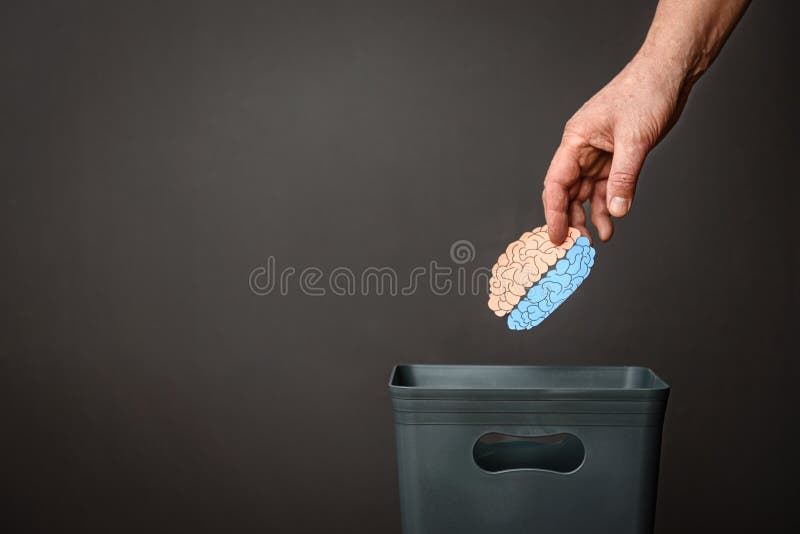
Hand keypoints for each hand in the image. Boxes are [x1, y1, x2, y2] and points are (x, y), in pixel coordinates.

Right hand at [542, 54, 690, 243]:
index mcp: (576, 139)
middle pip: (568, 191)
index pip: (556, 183)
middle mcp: (583, 148)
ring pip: (587, 192)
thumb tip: (616, 211)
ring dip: (591, 215)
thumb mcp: (634, 139)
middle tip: (577, 245)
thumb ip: (624, 178)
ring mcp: (600, 153)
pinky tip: (612, 222)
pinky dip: (608, 205)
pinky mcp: (618, 156)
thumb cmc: (646, 91)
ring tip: (598, 240)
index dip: (554, 212)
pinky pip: (607, 186)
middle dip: (571, 218)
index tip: (557, 236)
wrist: (671, 71)